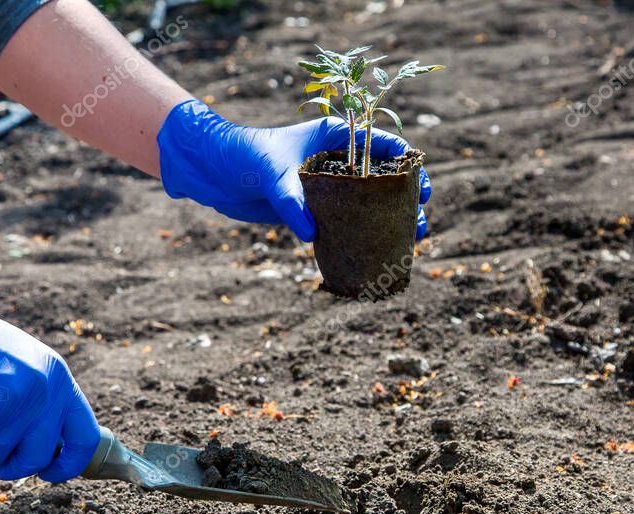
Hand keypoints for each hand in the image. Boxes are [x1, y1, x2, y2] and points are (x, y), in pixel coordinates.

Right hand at [0, 257, 99, 481]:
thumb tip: (47, 448)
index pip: (85, 437)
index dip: (69, 464)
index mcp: (58, 378)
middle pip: (38, 458)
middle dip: (12, 465)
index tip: (51, 474)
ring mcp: (14, 406)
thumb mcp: (21, 364)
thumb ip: (40, 401)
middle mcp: (44, 393)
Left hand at [156, 99, 432, 241]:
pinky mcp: (313, 211)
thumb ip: (291, 201)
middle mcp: (335, 163)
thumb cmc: (243, 157)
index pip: (382, 146)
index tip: (422, 185)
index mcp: (334, 138)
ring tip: (413, 241)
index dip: (408, 164)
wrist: (211, 171)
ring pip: (369, 205)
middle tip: (422, 220)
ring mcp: (326, 188)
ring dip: (391, 222)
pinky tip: (378, 254)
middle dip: (407, 200)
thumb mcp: (271, 174)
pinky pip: (345, 225)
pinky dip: (362, 238)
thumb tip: (311, 233)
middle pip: (383, 180)